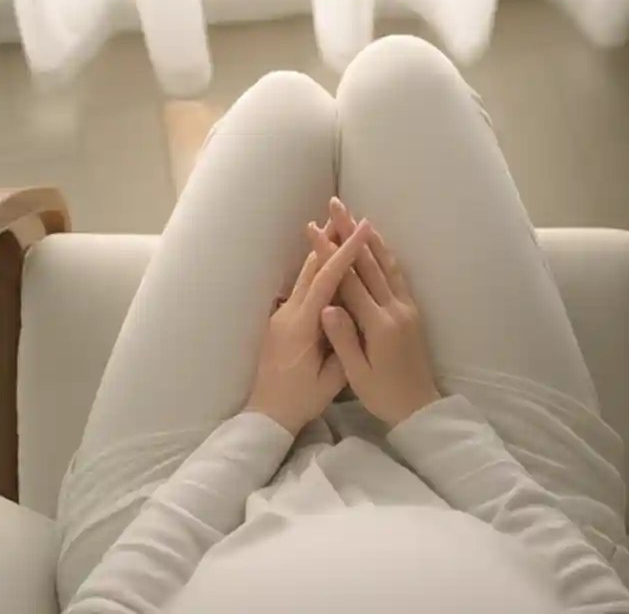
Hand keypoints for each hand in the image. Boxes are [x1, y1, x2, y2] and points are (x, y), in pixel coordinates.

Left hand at [246, 219, 373, 434]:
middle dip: (329, 240)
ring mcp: (279, 317)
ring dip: (319, 252)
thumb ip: (342, 345)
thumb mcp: (331, 379)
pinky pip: (300, 289)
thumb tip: (354, 312)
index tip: (362, 229)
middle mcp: (287, 314)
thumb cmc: (301, 401)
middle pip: (310, 268)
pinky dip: (314, 272)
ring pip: (303, 276)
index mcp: (302, 326)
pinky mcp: (279, 323)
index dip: (345, 252)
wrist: (266, 415)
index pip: (327, 280)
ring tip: (334, 228)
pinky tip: (324, 264)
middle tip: (344, 214)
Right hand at [309, 198, 439, 426]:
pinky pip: (399, 276)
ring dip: (370, 239)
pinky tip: (379, 246)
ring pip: (387, 264)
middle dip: (350, 233)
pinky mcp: (412, 312)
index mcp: (379, 325)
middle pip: (369, 263)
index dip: (331, 253)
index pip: (349, 281)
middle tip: (335, 206)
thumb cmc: (384, 395)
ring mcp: (407, 308)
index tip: (314, 230)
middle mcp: (396, 310)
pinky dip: (387, 256)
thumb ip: (343, 339)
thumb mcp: (357, 374)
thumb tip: (326, 306)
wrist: (421, 407)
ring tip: (357, 216)